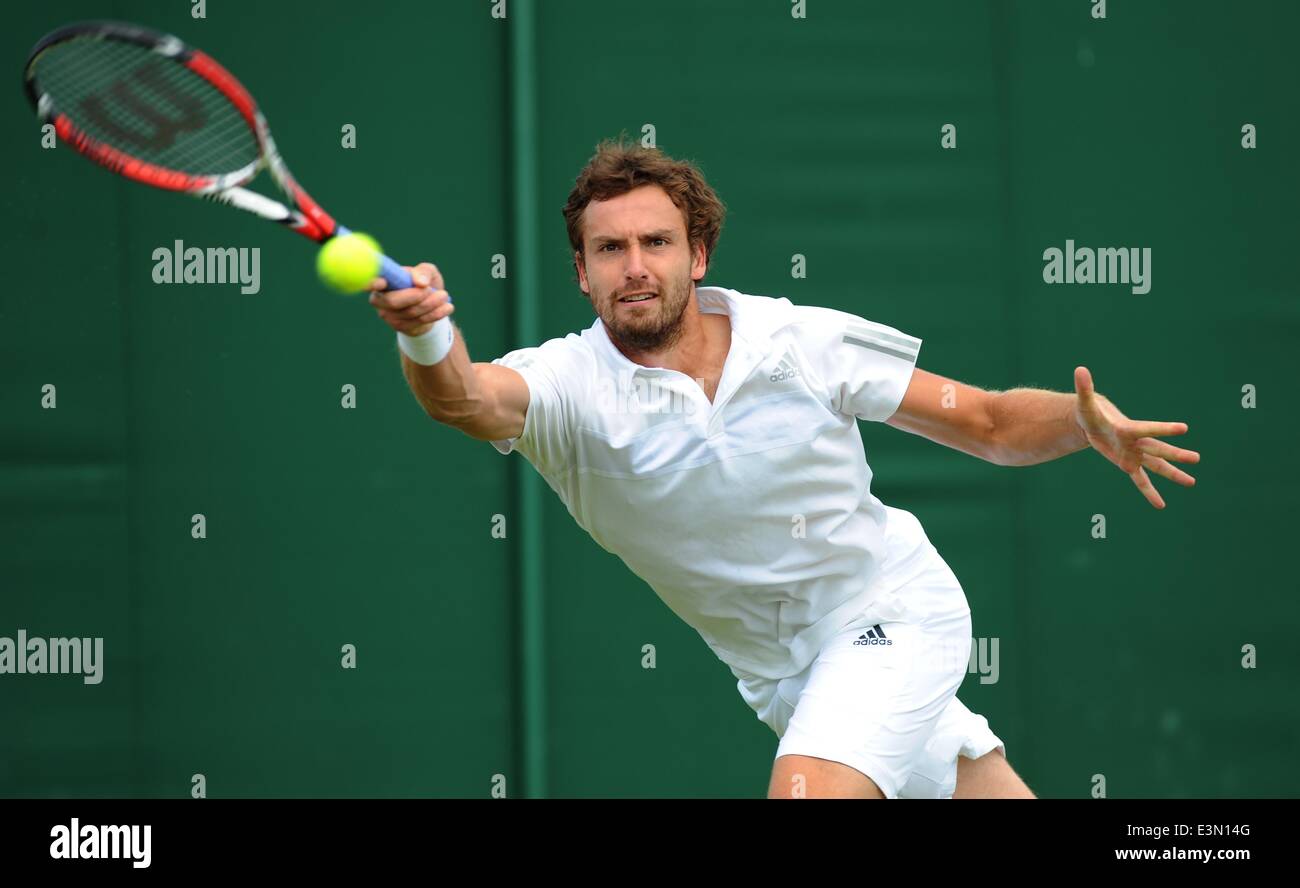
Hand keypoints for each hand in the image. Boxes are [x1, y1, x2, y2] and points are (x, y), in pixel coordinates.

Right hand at [367, 261, 453, 335]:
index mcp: (381, 281)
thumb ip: (423, 271)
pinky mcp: (400, 327)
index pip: (369, 283)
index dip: (372, 283)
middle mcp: (379, 299)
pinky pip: (419, 321)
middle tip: (431, 289)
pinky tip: (447, 307)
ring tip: (444, 296)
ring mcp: (388, 315)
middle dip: (416, 296)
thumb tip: (420, 282)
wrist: (430, 305)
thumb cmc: (424, 283)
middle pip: (393, 301)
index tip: (381, 282)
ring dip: (431, 303)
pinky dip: (436, 313)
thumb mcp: (427, 273)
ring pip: (410, 312)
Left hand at [1073, 366, 1199, 508]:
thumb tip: (1079, 369)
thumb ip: (1084, 388)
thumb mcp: (1085, 403)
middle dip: (1175, 455)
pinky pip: (1140, 480)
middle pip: (1158, 449)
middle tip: (1196, 459)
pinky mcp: (1127, 463)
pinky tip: (1159, 504)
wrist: (1093, 422)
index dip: (1163, 429)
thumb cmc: (1090, 412)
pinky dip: (1149, 492)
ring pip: (1156, 466)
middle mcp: (1136, 442)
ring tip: (1191, 483)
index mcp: (1128, 428)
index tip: (1184, 428)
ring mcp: (1134, 454)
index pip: (1147, 429)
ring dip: (1172, 474)